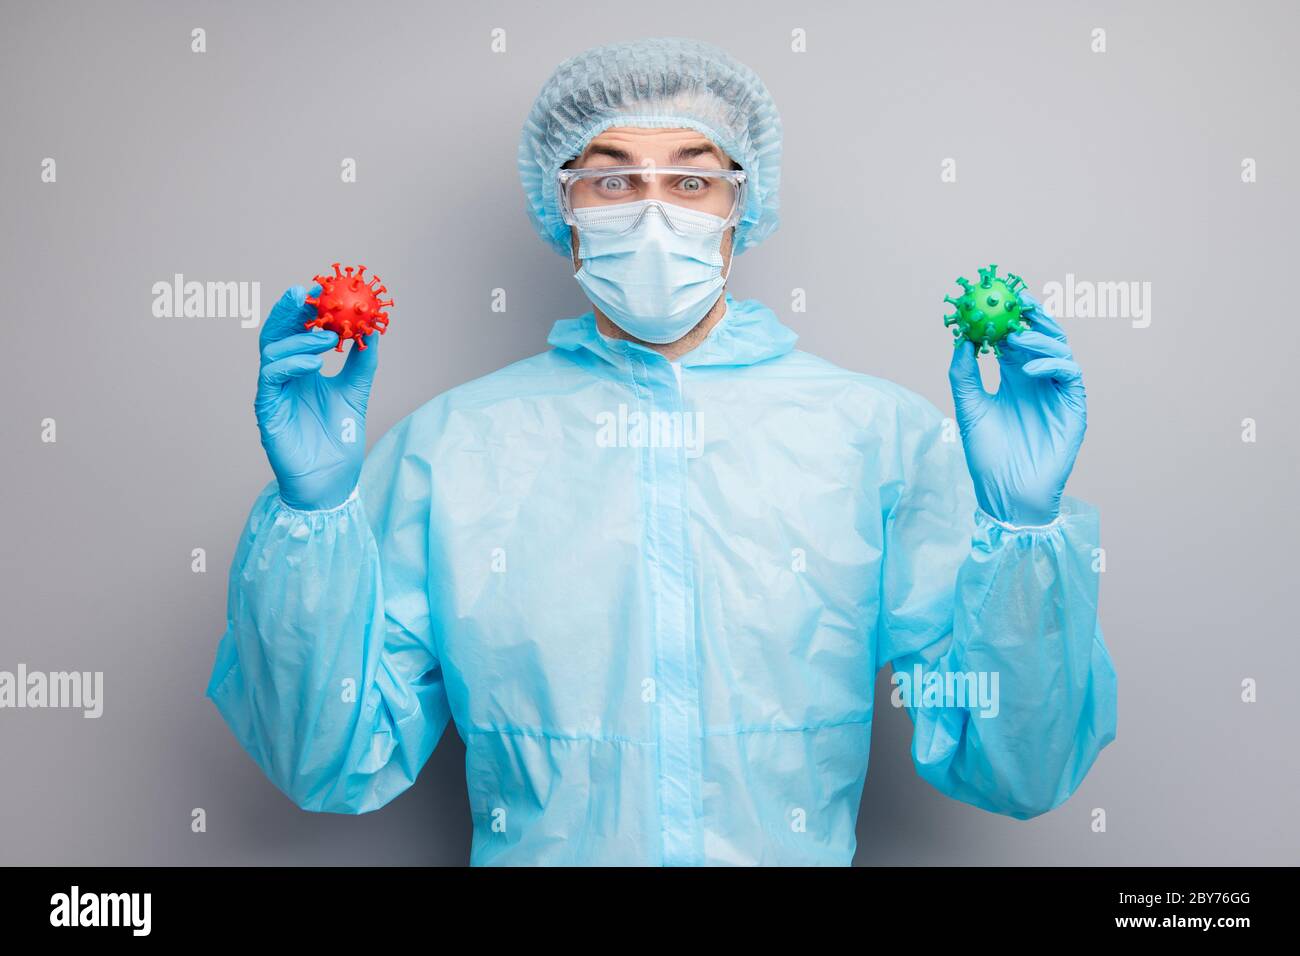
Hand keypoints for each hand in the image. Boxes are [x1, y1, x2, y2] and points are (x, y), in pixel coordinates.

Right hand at [254, 285, 378, 510]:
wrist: (332, 482)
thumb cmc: (340, 440)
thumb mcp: (357, 393)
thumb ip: (362, 363)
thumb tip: (373, 330)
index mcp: (301, 371)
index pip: (296, 331)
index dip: (304, 309)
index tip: (321, 288)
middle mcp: (284, 378)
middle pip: (276, 334)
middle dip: (287, 311)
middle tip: (306, 292)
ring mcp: (273, 393)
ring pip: (272, 352)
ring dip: (299, 339)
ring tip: (327, 337)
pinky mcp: (267, 411)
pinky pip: (271, 378)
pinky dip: (290, 364)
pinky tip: (314, 363)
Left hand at [947, 291, 1086, 525]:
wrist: (1006, 491)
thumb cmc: (987, 454)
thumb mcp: (968, 408)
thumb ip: (964, 374)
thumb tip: (959, 337)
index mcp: (1013, 378)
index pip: (1015, 338)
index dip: (1009, 317)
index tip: (995, 297)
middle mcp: (1037, 380)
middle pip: (1042, 337)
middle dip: (1034, 316)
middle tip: (1019, 299)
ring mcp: (1057, 392)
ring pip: (1059, 350)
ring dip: (1040, 338)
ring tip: (1017, 337)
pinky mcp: (1073, 407)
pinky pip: (1069, 375)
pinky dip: (1051, 364)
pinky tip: (1028, 368)